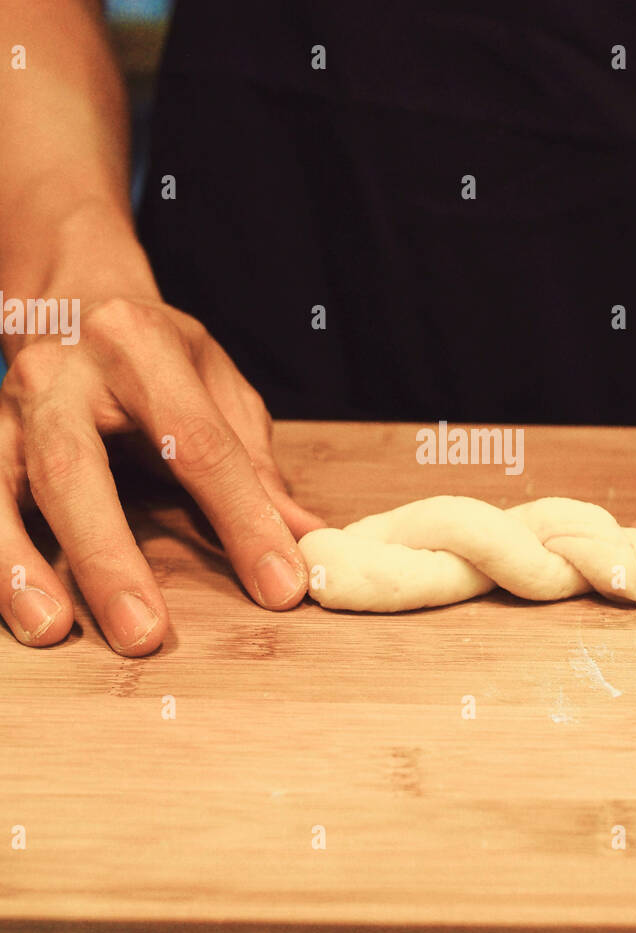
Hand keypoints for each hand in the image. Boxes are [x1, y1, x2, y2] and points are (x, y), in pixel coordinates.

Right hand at [0, 296, 323, 653]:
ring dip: (20, 569)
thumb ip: (252, 462)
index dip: (241, 518)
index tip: (280, 586)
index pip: (196, 442)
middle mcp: (61, 373)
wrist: (70, 297)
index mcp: (140, 346)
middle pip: (75, 467)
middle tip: (144, 634)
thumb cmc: (153, 353)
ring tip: (52, 632)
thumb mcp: (214, 384)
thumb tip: (308, 539)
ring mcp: (8, 407)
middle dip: (109, 557)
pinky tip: (15, 611)